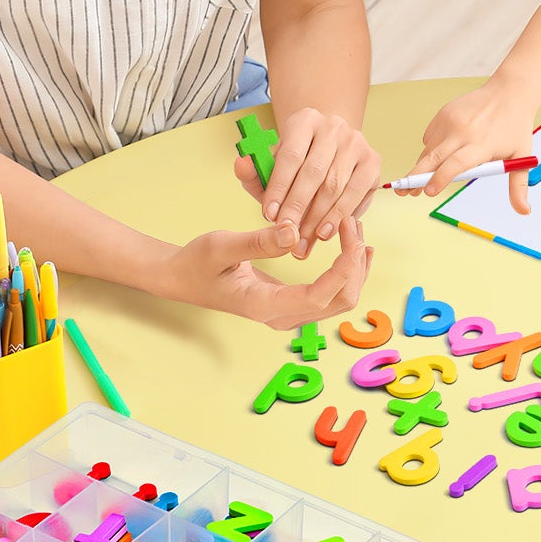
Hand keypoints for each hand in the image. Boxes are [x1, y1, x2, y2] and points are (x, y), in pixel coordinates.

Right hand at [162, 218, 371, 330]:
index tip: (353, 240)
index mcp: (265, 305)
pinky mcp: (295, 304)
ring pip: (342, 299)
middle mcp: (283, 316)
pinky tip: (355, 248)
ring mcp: (291, 313)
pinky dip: (349, 271)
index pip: (319, 297)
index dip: (343, 271)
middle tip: (352, 225)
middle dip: (355, 265)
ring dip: (355, 266)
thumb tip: (292, 233)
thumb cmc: (198, 262)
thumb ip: (257, 242)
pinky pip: (333, 294)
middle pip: (340, 302)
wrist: (184, 279)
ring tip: (355, 230)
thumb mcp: (220, 245)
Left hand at [234, 107, 379, 258]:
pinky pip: (357, 194)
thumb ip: (254, 171)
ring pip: (336, 186)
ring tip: (304, 241)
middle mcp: (334, 127)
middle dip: (298, 207)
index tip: (269, 215)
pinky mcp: (373, 162)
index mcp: (305, 120)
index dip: (279, 187)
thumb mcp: (272, 165)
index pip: (291, 155)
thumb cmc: (296, 163)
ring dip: (318, 218)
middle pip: (315, 172)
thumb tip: (241, 164)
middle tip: (286, 233)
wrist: (329, 148)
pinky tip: (326, 233)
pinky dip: (341, 216)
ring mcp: (357, 143)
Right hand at [401, 79, 538, 214]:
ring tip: (424, 178)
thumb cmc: (515, 127)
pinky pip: (429, 137)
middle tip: (403, 192)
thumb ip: (518, 187)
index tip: (428, 192)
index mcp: (482, 145)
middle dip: (415, 177)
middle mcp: (463, 131)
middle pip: (433, 158)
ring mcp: (451, 120)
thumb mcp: (521, 158)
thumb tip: (524, 212)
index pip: (456, 164)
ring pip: (429, 150)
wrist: (508, 93)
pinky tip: (443, 150)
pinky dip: (431, 148)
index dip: (440, 178)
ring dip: (424, 165)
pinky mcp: (443, 113)